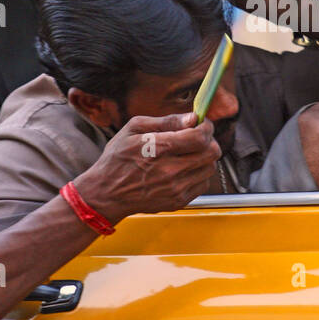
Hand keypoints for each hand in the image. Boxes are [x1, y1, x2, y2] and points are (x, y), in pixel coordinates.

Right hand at [72, 112, 219, 222]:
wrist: (106, 194)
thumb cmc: (117, 159)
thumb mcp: (134, 128)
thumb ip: (166, 121)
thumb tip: (192, 117)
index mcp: (158, 149)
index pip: (200, 137)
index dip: (206, 127)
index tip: (202, 124)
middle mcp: (169, 171)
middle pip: (212, 152)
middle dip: (209, 141)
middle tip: (197, 138)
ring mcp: (175, 188)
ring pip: (210, 167)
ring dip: (204, 157)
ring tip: (188, 154)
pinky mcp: (178, 201)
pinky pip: (203, 183)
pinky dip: (198, 173)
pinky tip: (183, 169)